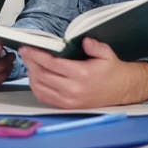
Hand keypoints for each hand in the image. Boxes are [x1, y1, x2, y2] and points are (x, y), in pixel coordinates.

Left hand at [19, 37, 147, 108]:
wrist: (123, 90)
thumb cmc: (112, 72)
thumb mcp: (107, 54)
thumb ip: (95, 46)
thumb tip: (84, 41)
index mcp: (82, 74)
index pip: (52, 64)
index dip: (36, 55)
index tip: (27, 48)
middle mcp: (73, 89)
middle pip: (42, 75)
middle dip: (30, 62)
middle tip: (25, 52)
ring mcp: (69, 100)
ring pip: (40, 87)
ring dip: (31, 74)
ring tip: (30, 63)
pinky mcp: (67, 106)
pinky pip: (45, 98)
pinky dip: (36, 87)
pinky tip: (35, 77)